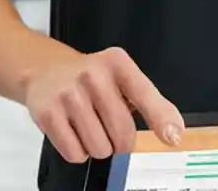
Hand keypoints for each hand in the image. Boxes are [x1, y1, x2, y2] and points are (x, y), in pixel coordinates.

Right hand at [23, 46, 184, 163]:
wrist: (44, 69)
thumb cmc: (91, 79)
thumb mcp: (122, 78)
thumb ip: (150, 103)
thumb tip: (173, 132)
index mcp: (117, 64)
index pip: (143, 93)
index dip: (160, 118)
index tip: (173, 136)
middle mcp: (92, 75)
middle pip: (122, 135)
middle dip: (119, 141)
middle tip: (108, 125)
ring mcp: (68, 94)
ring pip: (100, 149)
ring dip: (97, 146)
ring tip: (87, 124)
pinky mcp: (48, 113)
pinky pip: (75, 153)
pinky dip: (77, 150)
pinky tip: (72, 129)